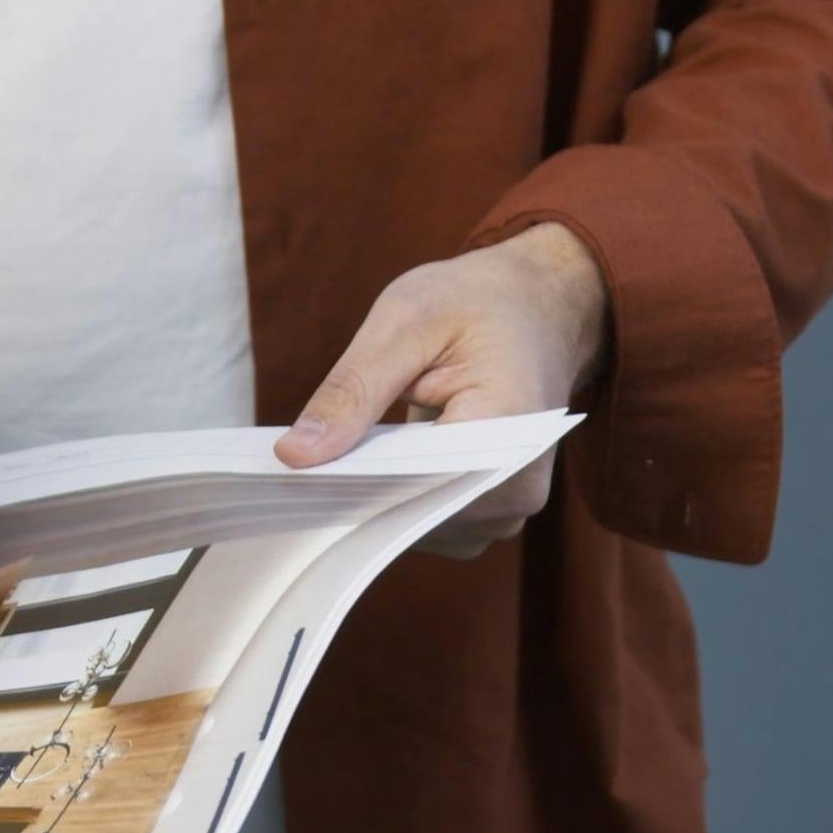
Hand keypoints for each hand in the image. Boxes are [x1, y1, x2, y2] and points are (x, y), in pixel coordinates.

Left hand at [276, 222, 610, 557]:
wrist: (538, 306)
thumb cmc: (475, 303)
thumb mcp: (405, 321)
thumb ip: (352, 390)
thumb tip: (294, 456)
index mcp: (509, 428)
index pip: (419, 485)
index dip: (355, 485)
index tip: (299, 475)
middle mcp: (517, 485)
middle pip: (417, 517)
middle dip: (358, 494)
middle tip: (303, 465)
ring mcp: (509, 507)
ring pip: (419, 529)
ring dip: (375, 498)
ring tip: (344, 454)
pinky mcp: (491, 511)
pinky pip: (430, 523)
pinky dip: (395, 499)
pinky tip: (371, 464)